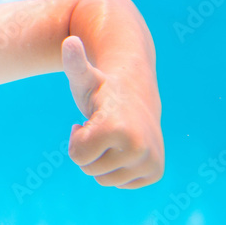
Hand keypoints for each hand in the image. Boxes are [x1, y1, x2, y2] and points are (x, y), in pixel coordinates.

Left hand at [62, 35, 162, 188]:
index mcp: (118, 129)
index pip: (76, 157)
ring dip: (101, 160)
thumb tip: (70, 41)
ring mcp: (151, 163)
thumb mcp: (84, 76)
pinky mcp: (156, 173)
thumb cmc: (103, 88)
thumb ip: (74, 62)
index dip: (76, 139)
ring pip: (105, 180)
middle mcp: (139, 149)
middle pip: (89, 170)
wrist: (136, 94)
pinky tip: (123, 147)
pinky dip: (117, 168)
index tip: (87, 121)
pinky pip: (121, 183)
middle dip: (88, 151)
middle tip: (100, 128)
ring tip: (111, 137)